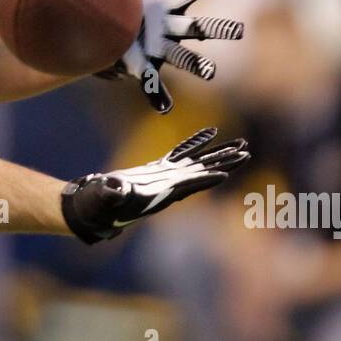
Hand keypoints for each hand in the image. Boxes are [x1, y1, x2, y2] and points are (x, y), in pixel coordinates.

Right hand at [61, 127, 249, 243]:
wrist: (94, 208)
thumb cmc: (99, 205)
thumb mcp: (104, 198)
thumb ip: (111, 192)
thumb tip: (116, 188)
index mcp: (160, 194)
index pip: (189, 185)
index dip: (206, 179)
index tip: (226, 174)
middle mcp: (169, 187)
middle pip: (203, 173)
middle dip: (224, 163)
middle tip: (247, 152)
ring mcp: (166, 178)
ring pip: (198, 163)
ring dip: (218, 153)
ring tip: (241, 144)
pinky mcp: (159, 170)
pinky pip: (182, 153)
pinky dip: (196, 143)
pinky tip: (210, 133)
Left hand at [96, 0, 242, 112]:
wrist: (117, 34)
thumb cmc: (127, 5)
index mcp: (169, 7)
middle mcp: (172, 30)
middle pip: (201, 28)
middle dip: (220, 28)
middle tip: (240, 29)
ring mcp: (162, 51)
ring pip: (186, 59)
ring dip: (200, 65)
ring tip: (213, 73)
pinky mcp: (146, 69)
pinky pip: (154, 87)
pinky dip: (159, 97)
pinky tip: (163, 108)